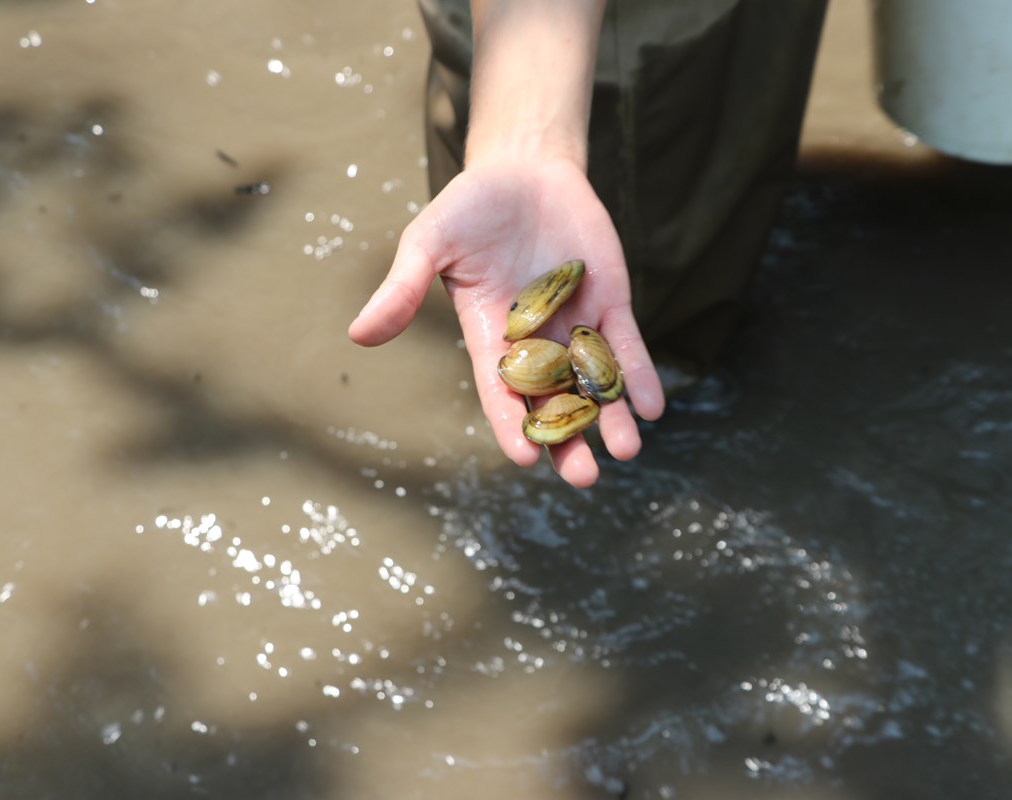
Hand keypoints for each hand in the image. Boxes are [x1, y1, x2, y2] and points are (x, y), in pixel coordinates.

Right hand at [349, 156, 664, 486]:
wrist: (524, 169)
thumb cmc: (469, 207)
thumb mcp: (428, 244)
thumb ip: (404, 290)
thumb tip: (358, 334)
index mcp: (489, 338)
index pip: (500, 392)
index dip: (510, 425)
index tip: (524, 459)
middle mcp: (535, 343)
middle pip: (553, 403)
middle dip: (568, 441)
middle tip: (583, 476)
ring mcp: (575, 326)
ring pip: (594, 384)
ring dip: (611, 418)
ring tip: (626, 449)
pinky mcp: (610, 304)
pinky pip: (626, 347)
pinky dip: (639, 375)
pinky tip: (652, 406)